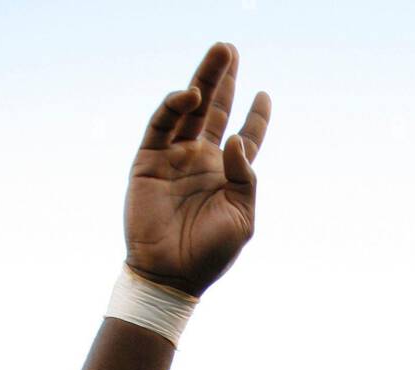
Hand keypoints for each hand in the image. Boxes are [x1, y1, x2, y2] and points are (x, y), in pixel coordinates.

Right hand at [125, 43, 270, 296]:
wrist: (171, 275)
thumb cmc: (210, 254)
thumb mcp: (241, 218)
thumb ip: (245, 178)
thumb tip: (236, 139)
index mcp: (226, 177)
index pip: (245, 139)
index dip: (256, 117)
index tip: (264, 95)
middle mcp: (201, 161)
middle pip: (215, 111)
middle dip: (224, 80)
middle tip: (230, 49)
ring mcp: (174, 158)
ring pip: (190, 110)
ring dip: (203, 79)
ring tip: (220, 53)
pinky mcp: (149, 161)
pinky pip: (162, 126)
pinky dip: (175, 107)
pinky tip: (191, 95)